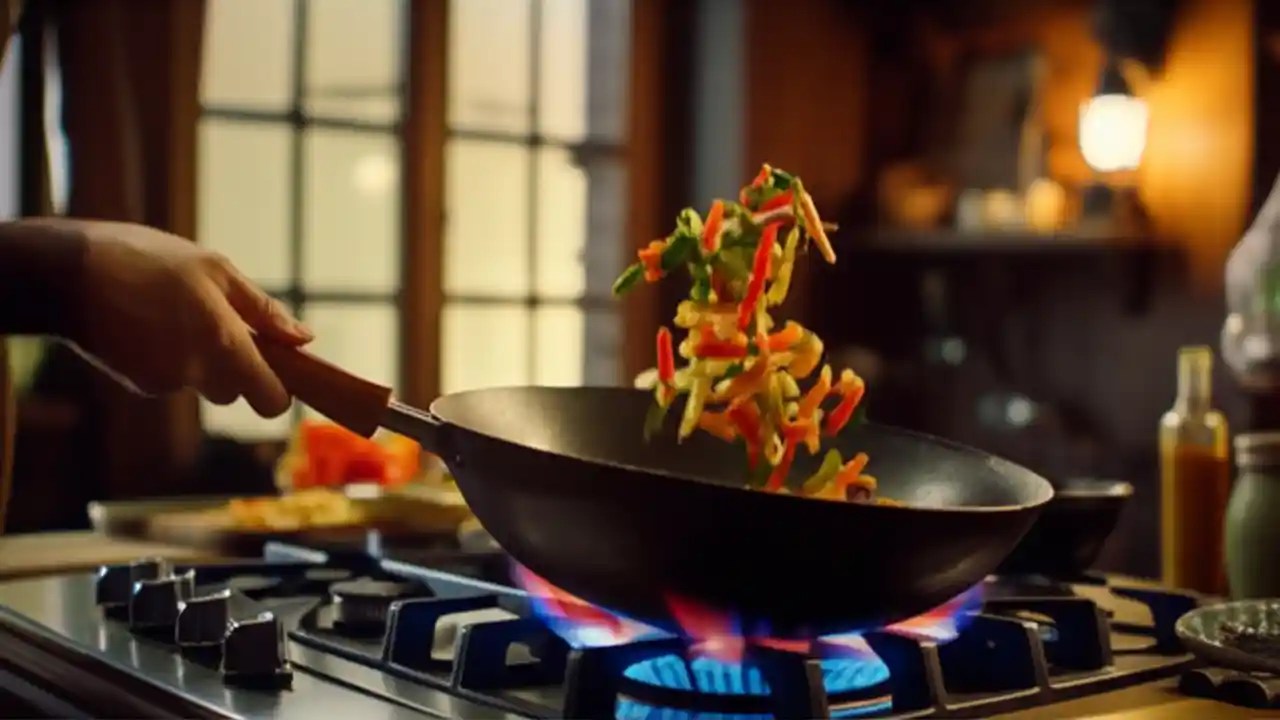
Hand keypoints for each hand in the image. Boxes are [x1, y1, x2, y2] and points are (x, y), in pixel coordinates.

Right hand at [58, 220, 310, 415]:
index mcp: (224, 346)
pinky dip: (170, 358)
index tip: (276, 370)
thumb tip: (303, 339)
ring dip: (200, 359)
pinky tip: (149, 323)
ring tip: (175, 312)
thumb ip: (264, 311)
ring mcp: (164, 383)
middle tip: (217, 319)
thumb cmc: (149, 262)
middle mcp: (197, 374)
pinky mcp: (137, 384)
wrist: (68, 274)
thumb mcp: (217, 271)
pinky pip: (171, 378)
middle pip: (235, 390)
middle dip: (234, 364)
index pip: (270, 401)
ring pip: (201, 382)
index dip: (278, 391)